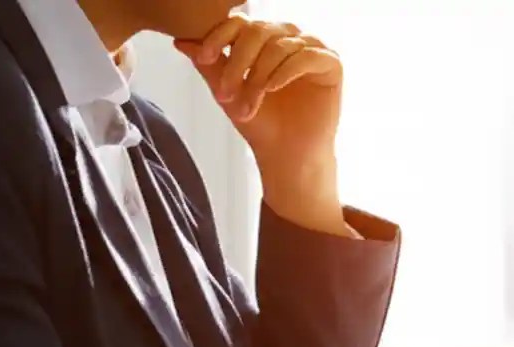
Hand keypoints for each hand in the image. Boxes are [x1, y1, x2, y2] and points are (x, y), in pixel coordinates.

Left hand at [174, 15, 349, 235]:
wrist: (286, 156)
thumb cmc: (260, 124)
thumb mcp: (227, 90)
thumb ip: (209, 64)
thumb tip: (180, 40)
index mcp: (266, 38)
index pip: (241, 22)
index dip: (219, 36)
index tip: (203, 58)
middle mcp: (291, 38)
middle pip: (259, 31)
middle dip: (238, 62)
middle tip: (225, 93)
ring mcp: (313, 49)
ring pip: (279, 45)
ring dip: (258, 75)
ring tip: (248, 104)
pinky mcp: (332, 65)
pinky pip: (305, 56)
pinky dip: (285, 72)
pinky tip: (272, 89)